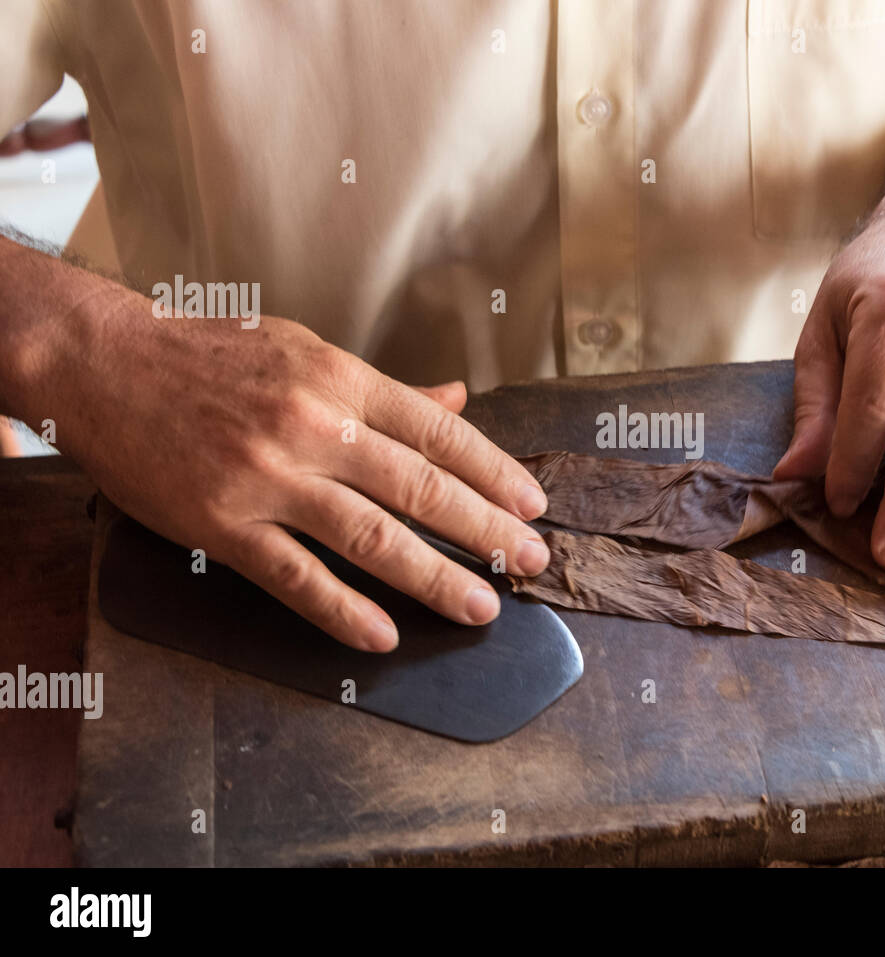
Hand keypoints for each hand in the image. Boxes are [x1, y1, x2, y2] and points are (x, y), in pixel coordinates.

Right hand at [34, 290, 549, 650]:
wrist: (104, 361)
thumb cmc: (210, 352)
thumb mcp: (307, 350)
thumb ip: (384, 389)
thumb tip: (454, 400)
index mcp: (341, 380)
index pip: (439, 434)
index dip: (495, 472)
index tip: (532, 504)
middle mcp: (315, 426)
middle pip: (422, 489)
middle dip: (486, 532)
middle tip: (530, 562)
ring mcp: (269, 478)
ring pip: (372, 538)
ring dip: (435, 579)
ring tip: (481, 608)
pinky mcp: (222, 524)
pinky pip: (295, 577)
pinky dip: (343, 612)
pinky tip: (383, 636)